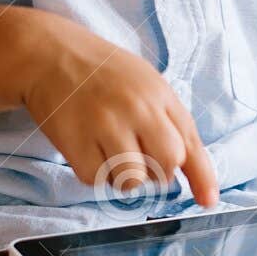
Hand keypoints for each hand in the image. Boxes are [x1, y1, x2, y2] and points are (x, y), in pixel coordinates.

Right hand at [19, 13, 218, 206]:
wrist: (50, 54)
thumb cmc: (104, 73)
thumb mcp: (148, 84)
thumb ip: (171, 121)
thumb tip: (188, 169)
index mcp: (159, 94)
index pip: (189, 143)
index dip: (202, 178)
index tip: (207, 201)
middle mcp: (136, 109)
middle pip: (166, 166)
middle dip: (158, 173)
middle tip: (140, 157)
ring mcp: (104, 125)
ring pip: (132, 181)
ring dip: (125, 176)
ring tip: (111, 150)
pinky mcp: (74, 142)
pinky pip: (97, 180)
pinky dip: (96, 173)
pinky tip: (89, 148)